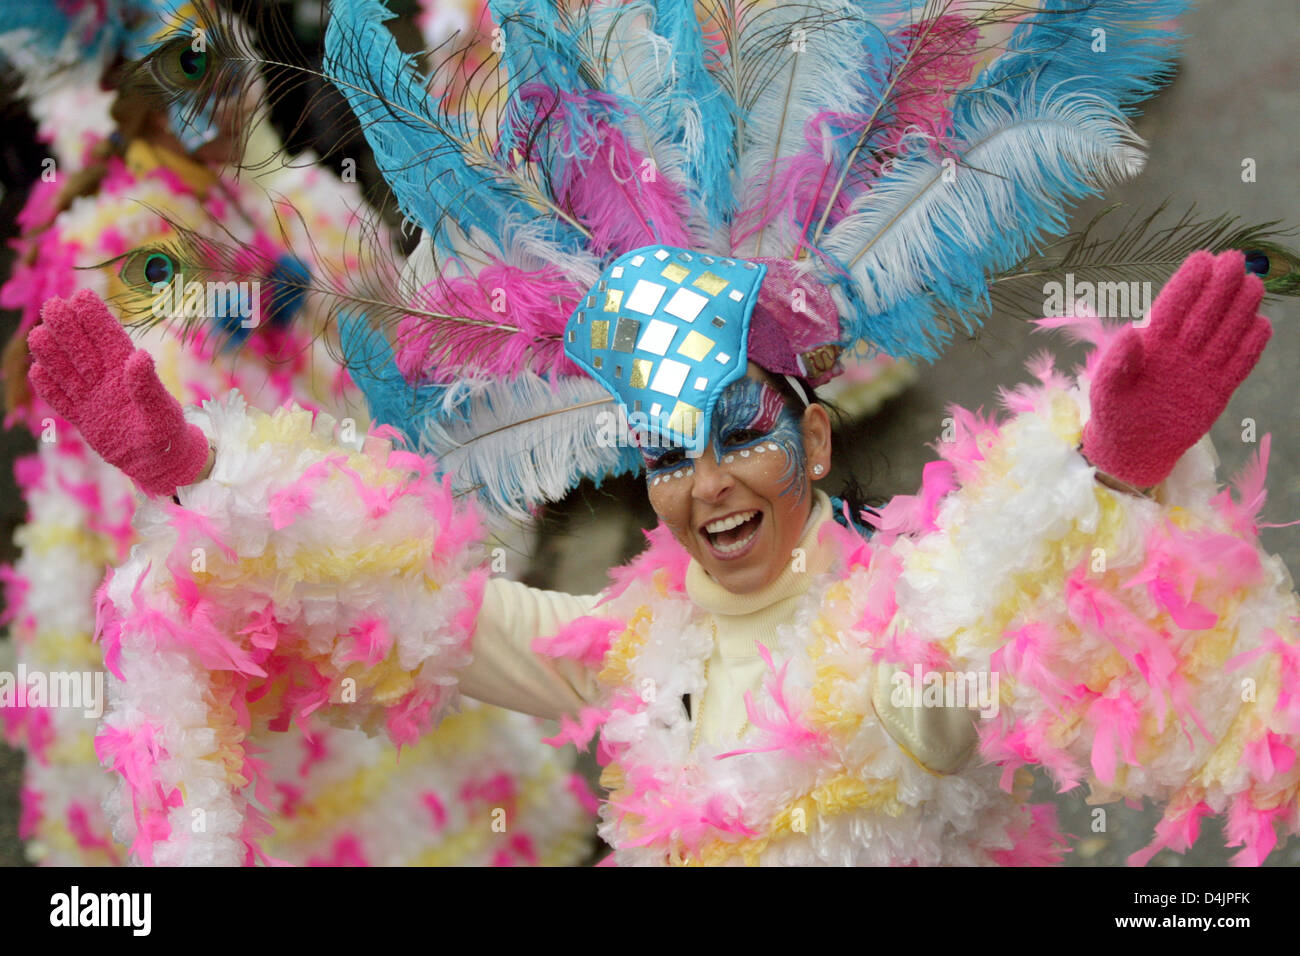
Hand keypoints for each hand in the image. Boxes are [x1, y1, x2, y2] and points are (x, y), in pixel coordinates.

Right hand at [27, 289, 211, 496]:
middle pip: (83, 349)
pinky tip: (37, 372)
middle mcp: (108, 379)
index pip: (110, 339)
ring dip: (53, 354)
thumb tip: (138, 356)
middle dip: (69, 327)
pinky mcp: (83, 418)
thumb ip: (148, 385)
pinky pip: (63, 400)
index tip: (83, 296)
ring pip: (68, 371)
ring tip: (38, 334)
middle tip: (54, 305)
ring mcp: (93, 398)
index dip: (96, 318)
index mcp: (130, 371)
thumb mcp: (162, 411)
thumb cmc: (168, 432)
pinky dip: (50, 389)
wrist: (158, 462)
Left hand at [1081, 250, 1271, 487]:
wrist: (1133, 447)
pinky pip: (1238, 364)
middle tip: (1235, 260)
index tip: (1202, 259)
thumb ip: (1118, 362)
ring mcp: (1201, 368)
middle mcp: (1180, 350)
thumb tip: (1131, 330)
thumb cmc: (1114, 412)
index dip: (1188, 283)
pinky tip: (1261, 325)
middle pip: (1204, 313)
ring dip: (1240, 308)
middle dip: (1219, 286)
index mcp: (1152, 343)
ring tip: (1253, 283)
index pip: (1173, 307)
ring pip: (1225, 332)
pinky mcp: (1218, 390)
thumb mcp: (1106, 389)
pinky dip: (1250, 347)